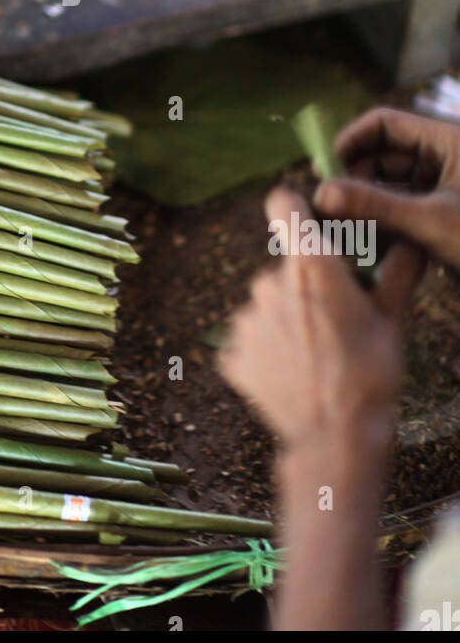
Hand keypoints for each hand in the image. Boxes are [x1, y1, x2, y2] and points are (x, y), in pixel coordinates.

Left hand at [218, 187, 422, 449]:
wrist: (336, 438)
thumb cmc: (371, 374)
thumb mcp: (393, 319)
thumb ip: (398, 272)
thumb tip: (410, 244)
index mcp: (310, 265)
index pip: (284, 204)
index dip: (296, 210)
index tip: (309, 224)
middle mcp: (269, 284)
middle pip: (284, 268)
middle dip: (305, 286)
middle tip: (335, 322)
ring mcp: (246, 320)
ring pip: (268, 306)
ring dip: (287, 320)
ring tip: (317, 356)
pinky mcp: (232, 354)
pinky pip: (252, 341)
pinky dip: (269, 352)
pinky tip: (294, 375)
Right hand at [315, 107, 459, 271]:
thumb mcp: (432, 221)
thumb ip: (375, 206)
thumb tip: (321, 193)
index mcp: (448, 140)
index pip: (384, 123)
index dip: (351, 140)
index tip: (325, 170)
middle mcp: (444, 157)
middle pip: (383, 156)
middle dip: (355, 180)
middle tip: (327, 209)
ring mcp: (445, 187)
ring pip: (391, 186)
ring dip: (367, 206)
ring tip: (341, 232)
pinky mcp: (445, 215)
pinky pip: (405, 210)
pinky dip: (386, 224)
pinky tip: (367, 246)